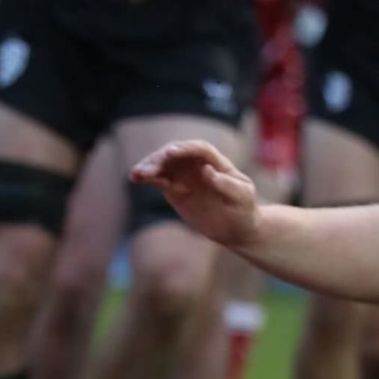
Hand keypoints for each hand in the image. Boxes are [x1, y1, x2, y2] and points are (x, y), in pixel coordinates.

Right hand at [129, 140, 261, 252]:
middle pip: (176, 154)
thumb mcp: (242, 197)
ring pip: (164, 165)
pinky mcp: (174, 189)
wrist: (236, 229)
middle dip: (161, 158)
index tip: (170, 153)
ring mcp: (185, 176)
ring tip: (136, 174)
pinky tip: (135, 177)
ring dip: (149, 166)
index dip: (184, 149)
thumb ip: (226, 184)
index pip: (199, 149)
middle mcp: (197, 165)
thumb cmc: (244, 210)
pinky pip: (158, 179)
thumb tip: (207, 171)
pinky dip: (147, 177)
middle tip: (149, 168)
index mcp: (216, 162)